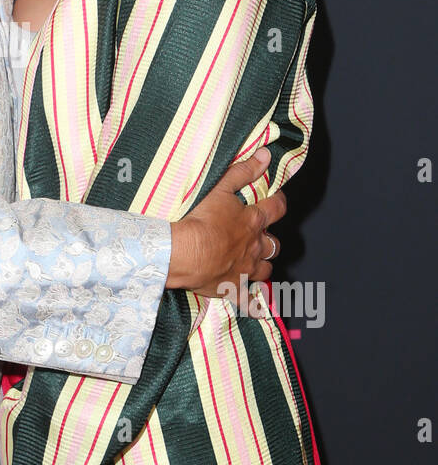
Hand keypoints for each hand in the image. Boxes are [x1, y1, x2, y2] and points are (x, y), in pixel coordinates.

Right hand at [167, 147, 284, 296]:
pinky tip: (256, 307)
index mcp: (253, 221)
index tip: (276, 200)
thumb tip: (265, 156)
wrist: (186, 252)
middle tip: (261, 235)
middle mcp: (254, 247)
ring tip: (255, 263)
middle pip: (273, 244)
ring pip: (265, 270)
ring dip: (263, 266)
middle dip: (269, 239)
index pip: (276, 209)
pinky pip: (249, 302)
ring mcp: (245, 270)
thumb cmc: (202, 220)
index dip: (278, 202)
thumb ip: (243, 171)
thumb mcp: (221, 188)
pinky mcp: (233, 289)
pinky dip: (254, 305)